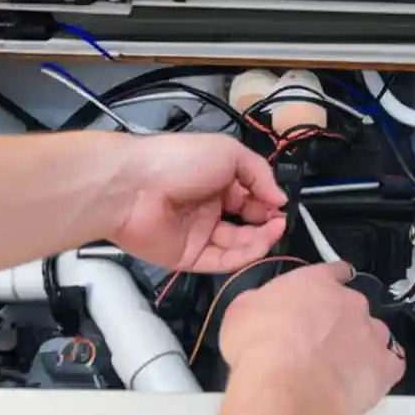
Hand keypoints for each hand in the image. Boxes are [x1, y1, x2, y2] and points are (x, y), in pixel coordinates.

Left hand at [112, 134, 287, 271]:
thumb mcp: (229, 152)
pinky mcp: (188, 257)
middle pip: (246, 223)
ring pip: (238, 245)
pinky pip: (221, 262)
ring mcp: (198, 234)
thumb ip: (260, 173)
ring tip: (275, 230)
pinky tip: (259, 245)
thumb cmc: (178, 160)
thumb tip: (280, 197)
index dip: (267, 202)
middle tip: (279, 220)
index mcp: (217, 181)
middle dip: (267, 223)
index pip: (250, 197)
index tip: (281, 205)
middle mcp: (208, 208)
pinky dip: (243, 257)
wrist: (133, 186)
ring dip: (260, 240)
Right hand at [219, 262, 404, 414]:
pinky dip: (380, 372)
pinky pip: (391, 365)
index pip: (335, 271)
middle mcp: (350, 303)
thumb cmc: (262, 346)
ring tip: (340, 368)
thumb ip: (259, 303)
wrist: (287, 384)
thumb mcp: (240, 312)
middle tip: (318, 344)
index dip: (332, 281)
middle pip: (354, 306)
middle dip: (341, 322)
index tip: (330, 288)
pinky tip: (366, 380)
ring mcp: (371, 334)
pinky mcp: (383, 368)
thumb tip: (258, 308)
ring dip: (361, 346)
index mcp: (317, 282)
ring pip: (374, 335)